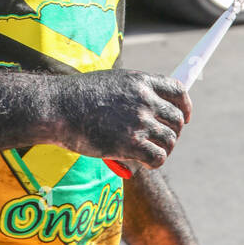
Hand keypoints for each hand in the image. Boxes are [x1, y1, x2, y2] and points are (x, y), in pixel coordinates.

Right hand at [50, 70, 191, 170]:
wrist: (58, 108)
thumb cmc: (77, 97)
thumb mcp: (111, 84)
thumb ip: (132, 94)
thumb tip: (148, 113)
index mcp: (141, 81)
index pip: (178, 91)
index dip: (184, 106)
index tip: (184, 117)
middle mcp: (145, 100)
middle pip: (176, 119)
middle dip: (173, 132)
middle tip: (161, 142)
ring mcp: (139, 122)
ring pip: (169, 140)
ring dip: (163, 149)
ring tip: (149, 154)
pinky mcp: (131, 144)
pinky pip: (158, 157)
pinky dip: (154, 162)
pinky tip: (143, 163)